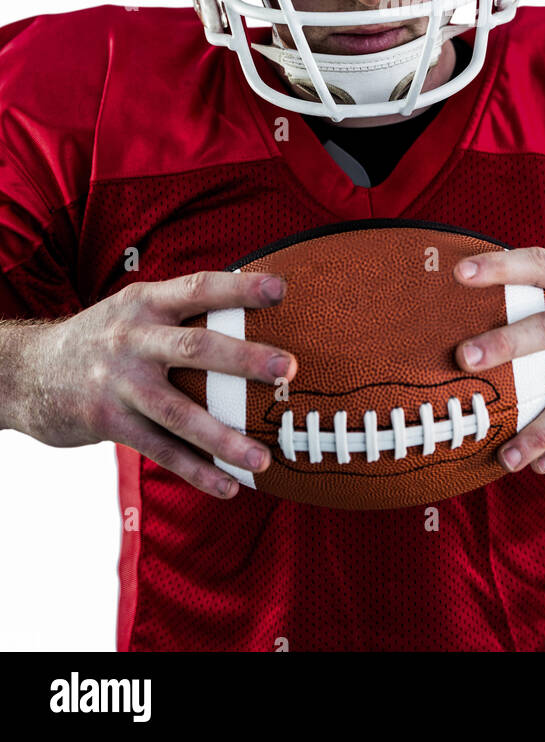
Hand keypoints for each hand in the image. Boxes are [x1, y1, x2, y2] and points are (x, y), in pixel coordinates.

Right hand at [19, 270, 296, 498]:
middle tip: (289, 368)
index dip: (240, 287)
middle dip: (245, 358)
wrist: (26, 372)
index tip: (282, 289)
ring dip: (225, 437)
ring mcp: (119, 381)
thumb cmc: (102, 338)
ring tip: (264, 457)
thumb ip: (178, 310)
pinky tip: (229, 486)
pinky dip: (196, 470)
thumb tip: (251, 313)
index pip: (198, 287)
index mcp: (145, 302)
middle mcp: (132, 337)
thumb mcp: (132, 309)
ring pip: (179, 412)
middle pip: (195, 347)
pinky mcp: (108, 421)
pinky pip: (160, 450)